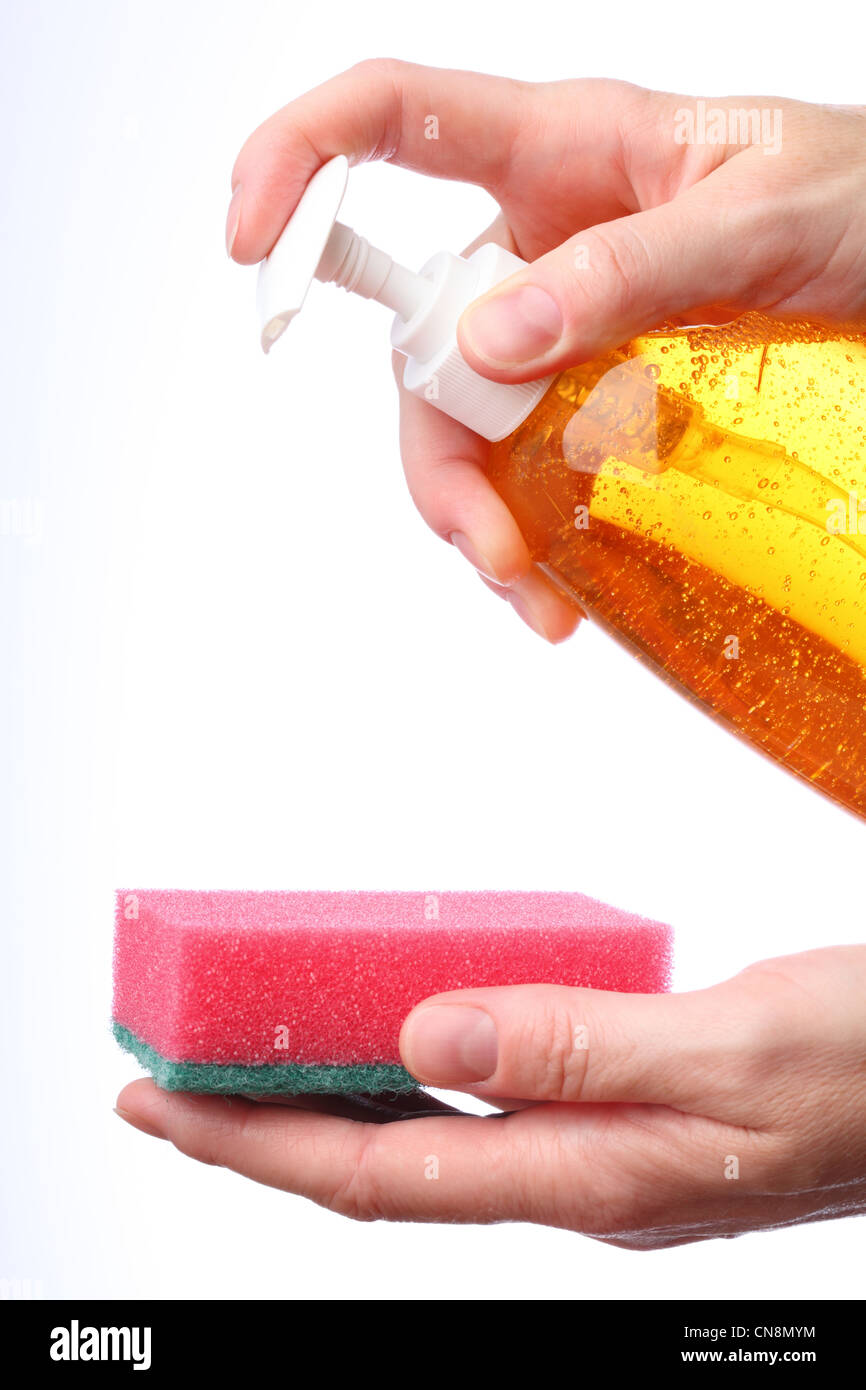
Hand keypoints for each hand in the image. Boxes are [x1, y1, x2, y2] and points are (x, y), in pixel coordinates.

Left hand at [116, 946, 865, 1246]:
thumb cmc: (859, 1069)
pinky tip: (396, 1038)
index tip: (154, 1106)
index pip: (377, 1173)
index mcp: (588, 1172)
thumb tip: (428, 1037)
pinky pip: (481, 1104)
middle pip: (381, 1168)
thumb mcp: (726, 1048)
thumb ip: (577, 1046)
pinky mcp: (617, 1114)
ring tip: (251, 1062)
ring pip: (425, 1139)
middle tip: (167, 1085)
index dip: (253, 1146)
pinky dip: (410, 1074)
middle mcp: (576, 1174)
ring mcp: (596, 1152)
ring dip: (328, 1105)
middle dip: (260, 1135)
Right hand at [226, 62, 865, 641]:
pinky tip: (561, 583)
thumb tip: (488, 340)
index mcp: (561, 150)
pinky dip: (529, 525)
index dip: (295, 164)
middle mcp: (541, 236)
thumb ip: (627, 269)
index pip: (387, 119)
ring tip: (535, 597)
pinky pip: (527, 457)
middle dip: (436, 456)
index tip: (251, 247)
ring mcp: (565, 317)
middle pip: (419, 342)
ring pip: (465, 423)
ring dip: (479, 517)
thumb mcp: (758, 218)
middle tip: (489, 549)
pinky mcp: (600, 385)